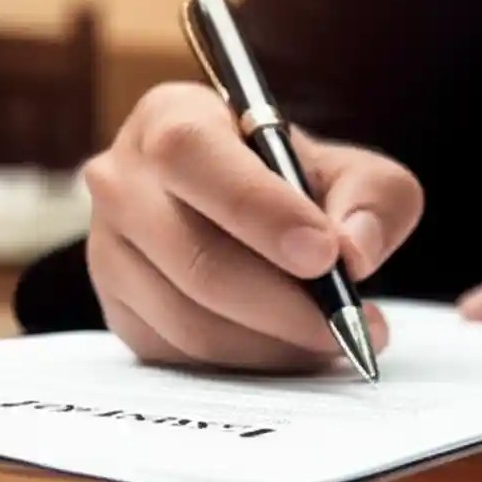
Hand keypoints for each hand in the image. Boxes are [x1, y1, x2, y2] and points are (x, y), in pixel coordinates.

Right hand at [84, 82, 422, 370]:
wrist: (252, 221)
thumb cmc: (300, 187)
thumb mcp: (354, 172)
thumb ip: (373, 199)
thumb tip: (355, 252)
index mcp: (172, 118)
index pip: (192, 156)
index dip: (259, 209)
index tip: (324, 255)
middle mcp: (123, 181)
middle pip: (196, 258)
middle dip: (286, 304)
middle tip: (350, 323)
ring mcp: (109, 253)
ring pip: (192, 321)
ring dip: (278, 344)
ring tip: (336, 338)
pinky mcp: (121, 314)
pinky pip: (185, 358)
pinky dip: (253, 363)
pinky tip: (296, 349)